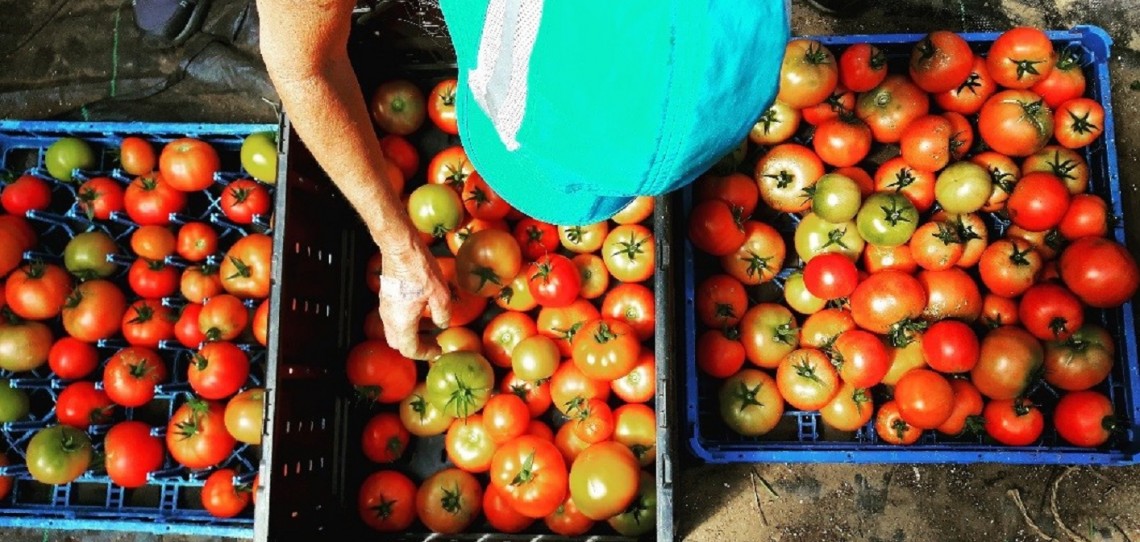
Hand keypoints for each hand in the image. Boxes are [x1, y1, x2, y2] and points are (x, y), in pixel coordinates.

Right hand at [377, 233, 450, 359]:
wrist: (399, 246)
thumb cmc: (419, 269)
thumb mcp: (440, 294)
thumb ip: (443, 314)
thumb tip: (442, 324)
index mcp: (401, 322)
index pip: (409, 349)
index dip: (425, 354)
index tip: (438, 350)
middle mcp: (389, 317)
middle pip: (399, 343)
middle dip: (417, 345)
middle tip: (433, 341)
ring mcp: (385, 306)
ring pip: (395, 329)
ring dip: (412, 332)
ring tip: (431, 325)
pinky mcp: (386, 296)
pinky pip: (394, 317)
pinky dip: (407, 320)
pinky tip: (422, 308)